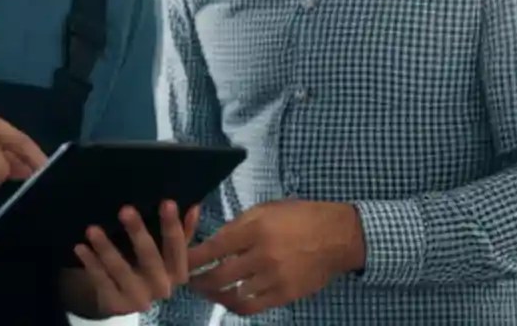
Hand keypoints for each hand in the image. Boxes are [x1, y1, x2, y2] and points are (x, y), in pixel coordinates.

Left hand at [71, 200, 201, 315]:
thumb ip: (184, 231)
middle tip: (125, 209)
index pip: (178, 246)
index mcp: (179, 272)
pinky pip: (101, 281)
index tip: (167, 202)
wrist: (124, 297)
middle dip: (137, 232)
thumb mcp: (168, 251)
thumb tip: (194, 206)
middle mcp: (162, 287)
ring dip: (106, 248)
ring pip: (121, 270)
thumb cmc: (149, 266)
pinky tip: (81, 247)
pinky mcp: (116, 305)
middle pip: (150, 257)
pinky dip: (91, 263)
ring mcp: (139, 299)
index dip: (172, 225)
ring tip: (92, 229)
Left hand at [187, 200, 364, 316]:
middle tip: (190, 281)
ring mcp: (274, 277)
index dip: (192, 258)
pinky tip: (229, 300)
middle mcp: (263, 254)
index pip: (214, 248)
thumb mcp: (266, 210)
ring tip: (207, 291)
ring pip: (233, 294)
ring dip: (215, 295)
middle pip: (218, 276)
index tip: (179, 263)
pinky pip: (252, 307)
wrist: (337, 236)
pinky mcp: (285, 294)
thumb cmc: (299, 217)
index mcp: (256, 228)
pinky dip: (235, 306)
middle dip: (199, 281)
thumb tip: (213, 242)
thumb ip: (239, 226)